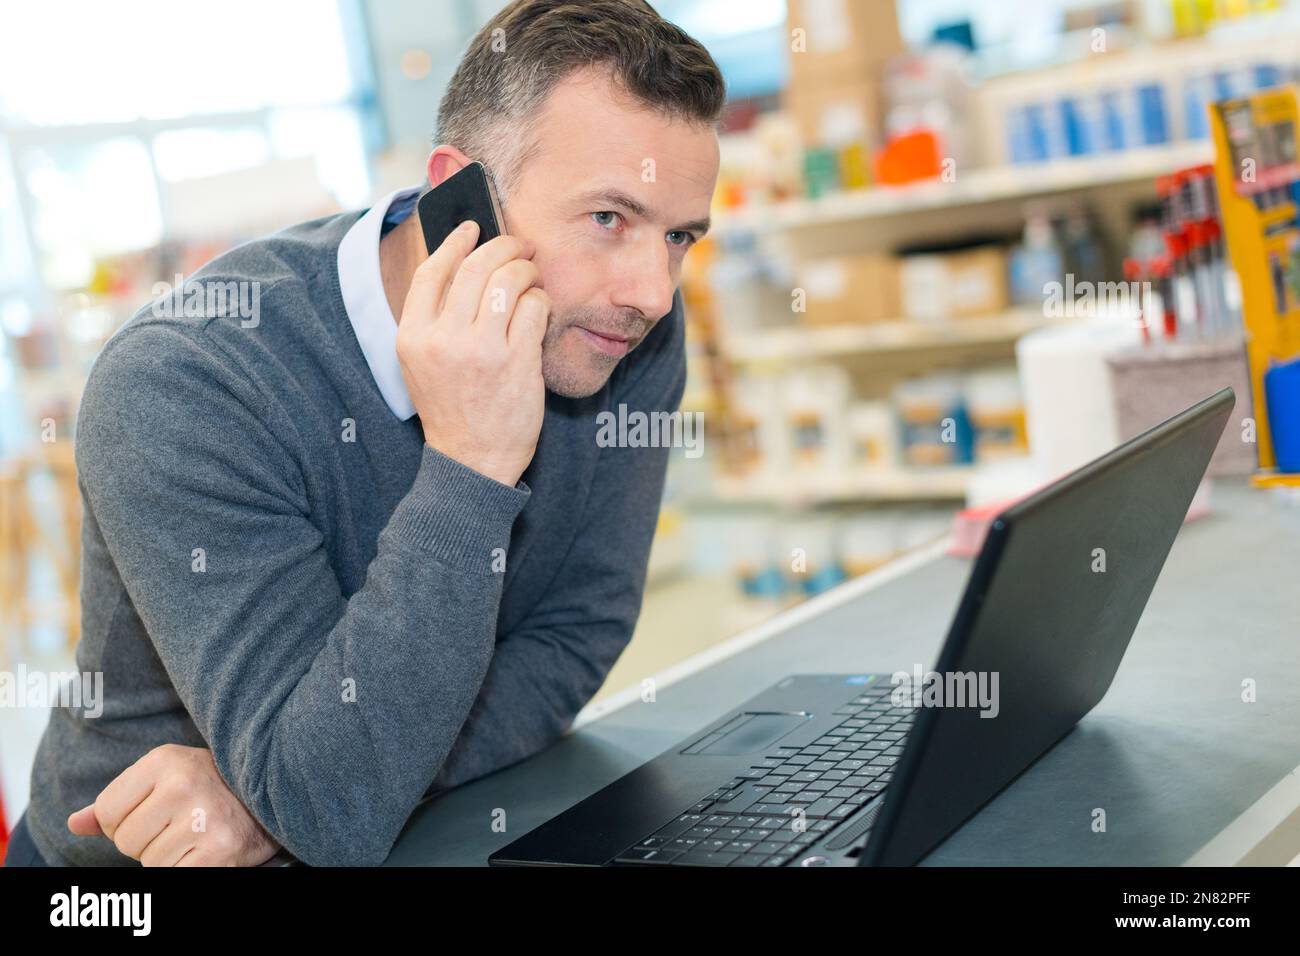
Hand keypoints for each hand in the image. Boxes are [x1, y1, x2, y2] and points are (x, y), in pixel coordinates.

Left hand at [67, 744, 278, 866]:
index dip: (123, 823)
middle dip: (145, 842)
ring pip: (149, 862)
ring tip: (196, 836)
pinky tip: (203, 852)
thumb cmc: (212, 787)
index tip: (154, 815)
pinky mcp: (218, 850)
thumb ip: (118, 800)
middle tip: (179, 826)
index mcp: (164, 760)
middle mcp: (182, 784)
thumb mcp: (165, 778)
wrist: (275, 794)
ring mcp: (202, 817)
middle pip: (125, 841)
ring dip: (168, 858)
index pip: (107, 812)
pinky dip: (184, 870)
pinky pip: (171, 875)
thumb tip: (75, 823)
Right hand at [396, 220, 550, 486]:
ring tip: (532, 274)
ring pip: (508, 281)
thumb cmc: (453, 407)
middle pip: (475, 267)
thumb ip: (434, 317)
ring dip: (526, 270)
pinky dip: (541, 298)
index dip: (454, 242)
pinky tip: (541, 306)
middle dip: (503, 246)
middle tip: (519, 245)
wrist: (472, 459)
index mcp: (412, 337)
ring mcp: (481, 350)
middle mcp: (443, 340)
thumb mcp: (422, 362)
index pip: (432, 272)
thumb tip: (460, 261)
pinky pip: (534, 307)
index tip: (472, 227)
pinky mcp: (517, 362)